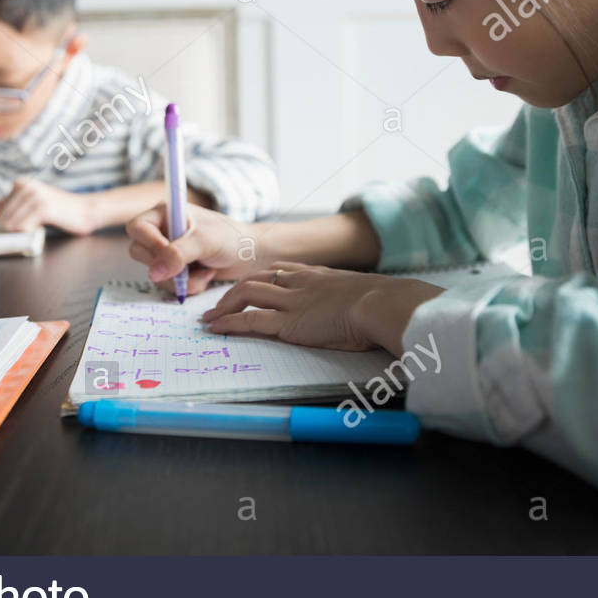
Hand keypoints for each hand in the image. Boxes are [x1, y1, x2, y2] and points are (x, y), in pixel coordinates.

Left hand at [0, 177, 94, 234]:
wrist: (85, 210)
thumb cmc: (59, 209)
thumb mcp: (35, 201)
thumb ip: (15, 202)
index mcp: (22, 183)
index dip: (6, 220)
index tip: (22, 222)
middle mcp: (27, 186)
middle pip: (2, 216)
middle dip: (11, 227)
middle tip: (31, 227)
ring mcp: (35, 196)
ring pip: (11, 223)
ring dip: (21, 230)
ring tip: (38, 225)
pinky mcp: (44, 208)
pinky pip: (23, 227)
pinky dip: (29, 232)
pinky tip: (41, 226)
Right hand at [126, 202, 256, 295]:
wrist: (250, 255)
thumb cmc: (231, 238)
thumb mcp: (205, 242)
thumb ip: (178, 254)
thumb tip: (153, 273)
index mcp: (166, 212)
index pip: (138, 228)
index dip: (150, 244)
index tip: (169, 255)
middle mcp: (162, 230)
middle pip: (140, 253)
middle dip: (167, 266)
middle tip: (189, 267)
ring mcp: (167, 251)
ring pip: (154, 273)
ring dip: (181, 280)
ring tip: (205, 271)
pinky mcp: (174, 269)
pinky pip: (167, 284)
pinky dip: (187, 286)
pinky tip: (205, 276)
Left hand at [201, 262, 443, 353]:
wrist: (383, 303)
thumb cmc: (386, 303)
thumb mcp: (370, 293)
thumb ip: (363, 299)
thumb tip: (377, 310)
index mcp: (320, 275)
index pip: (284, 269)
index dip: (264, 277)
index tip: (253, 283)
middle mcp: (301, 283)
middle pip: (258, 278)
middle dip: (235, 290)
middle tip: (220, 303)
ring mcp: (293, 301)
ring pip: (248, 294)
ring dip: (225, 305)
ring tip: (211, 317)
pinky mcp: (289, 323)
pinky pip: (251, 321)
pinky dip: (230, 323)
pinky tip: (217, 328)